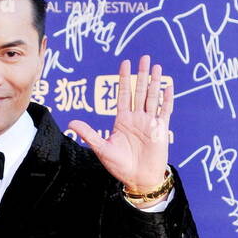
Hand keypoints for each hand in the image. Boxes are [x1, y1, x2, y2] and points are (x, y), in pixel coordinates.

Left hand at [68, 55, 172, 191]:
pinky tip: (167, 85)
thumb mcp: (102, 149)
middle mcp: (137, 118)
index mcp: (122, 120)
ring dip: (154, 82)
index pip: (124, 94)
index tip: (125, 63)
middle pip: (140, 91)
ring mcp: (149, 122)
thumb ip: (88, 134)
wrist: (138, 179)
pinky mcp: (161, 129)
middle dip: (142, 74)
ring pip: (152, 97)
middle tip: (145, 57)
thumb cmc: (120, 166)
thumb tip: (70, 123)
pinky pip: (164, 110)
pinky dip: (166, 98)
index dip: (124, 78)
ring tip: (156, 66)